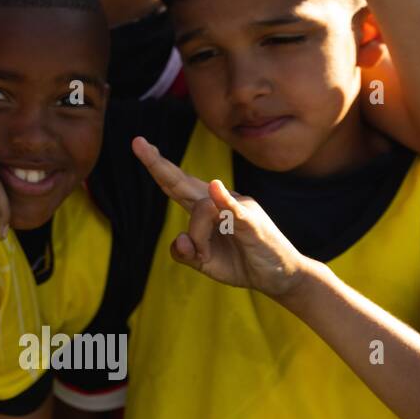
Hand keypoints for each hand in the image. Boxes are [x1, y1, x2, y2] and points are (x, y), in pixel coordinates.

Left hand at [132, 136, 309, 299]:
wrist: (281, 275)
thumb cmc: (241, 263)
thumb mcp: (205, 264)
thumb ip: (185, 254)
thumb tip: (181, 240)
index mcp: (205, 210)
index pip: (177, 184)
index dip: (158, 166)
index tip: (139, 145)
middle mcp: (219, 203)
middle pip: (183, 183)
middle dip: (158, 164)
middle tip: (137, 143)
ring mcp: (237, 209)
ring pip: (201, 211)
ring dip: (197, 238)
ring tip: (207, 255)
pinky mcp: (252, 223)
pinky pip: (234, 211)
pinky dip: (224, 202)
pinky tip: (217, 190)